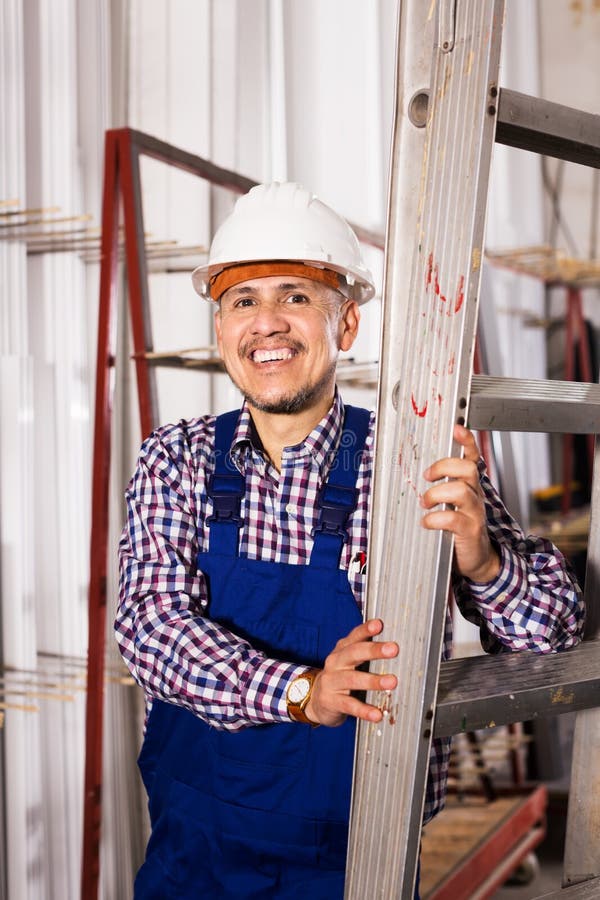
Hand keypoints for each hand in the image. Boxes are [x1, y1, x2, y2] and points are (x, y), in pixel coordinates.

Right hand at [305, 619, 397, 727]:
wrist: (313, 698)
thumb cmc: (339, 677)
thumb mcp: (347, 661)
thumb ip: (364, 652)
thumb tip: (392, 645)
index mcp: (342, 651)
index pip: (354, 637)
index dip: (366, 630)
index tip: (379, 624)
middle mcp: (335, 663)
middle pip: (354, 653)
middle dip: (374, 650)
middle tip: (393, 649)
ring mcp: (331, 682)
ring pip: (352, 679)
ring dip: (373, 680)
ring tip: (392, 682)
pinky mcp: (331, 701)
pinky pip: (349, 705)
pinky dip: (364, 710)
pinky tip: (377, 714)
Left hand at [420, 423, 500, 582]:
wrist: (476, 559)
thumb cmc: (460, 528)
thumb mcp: (452, 504)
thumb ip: (441, 487)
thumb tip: (417, 473)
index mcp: (470, 485)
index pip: (472, 457)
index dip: (467, 441)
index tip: (456, 428)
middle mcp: (475, 495)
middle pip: (467, 468)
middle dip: (444, 467)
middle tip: (427, 476)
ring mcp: (475, 512)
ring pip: (461, 491)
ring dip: (436, 494)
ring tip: (425, 503)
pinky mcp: (470, 531)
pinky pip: (453, 519)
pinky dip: (435, 519)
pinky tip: (427, 522)